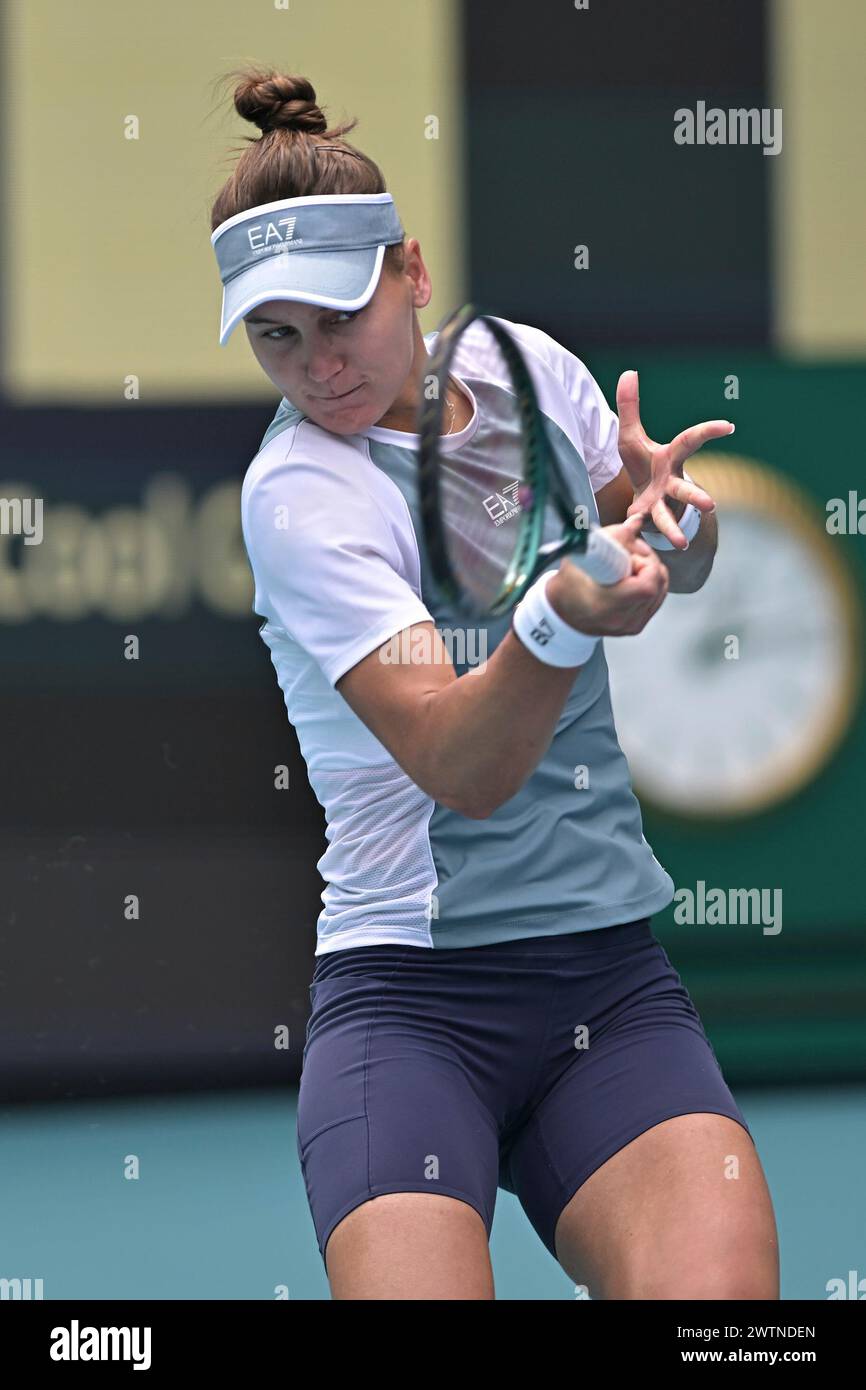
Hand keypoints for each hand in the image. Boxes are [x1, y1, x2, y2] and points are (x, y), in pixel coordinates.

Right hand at [547, 513, 669, 636]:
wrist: (562, 613)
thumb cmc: (568, 585)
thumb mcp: (583, 554)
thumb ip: (614, 535)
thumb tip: (637, 521)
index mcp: (605, 604)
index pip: (647, 585)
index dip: (644, 563)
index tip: (629, 556)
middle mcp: (621, 619)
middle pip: (658, 583)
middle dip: (648, 562)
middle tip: (629, 554)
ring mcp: (630, 625)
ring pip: (662, 589)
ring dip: (650, 572)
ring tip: (629, 566)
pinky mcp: (636, 626)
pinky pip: (658, 598)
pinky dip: (650, 583)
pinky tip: (632, 578)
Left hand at [615, 369, 731, 548]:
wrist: (642, 499)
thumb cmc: (641, 464)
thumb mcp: (631, 434)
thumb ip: (630, 406)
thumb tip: (629, 372)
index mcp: (671, 458)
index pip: (692, 441)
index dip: (709, 432)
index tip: (728, 427)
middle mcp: (671, 483)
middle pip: (686, 490)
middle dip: (697, 497)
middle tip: (711, 506)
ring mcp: (661, 504)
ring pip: (669, 518)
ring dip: (674, 529)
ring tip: (680, 542)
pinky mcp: (647, 520)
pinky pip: (643, 528)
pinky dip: (636, 532)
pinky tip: (631, 535)